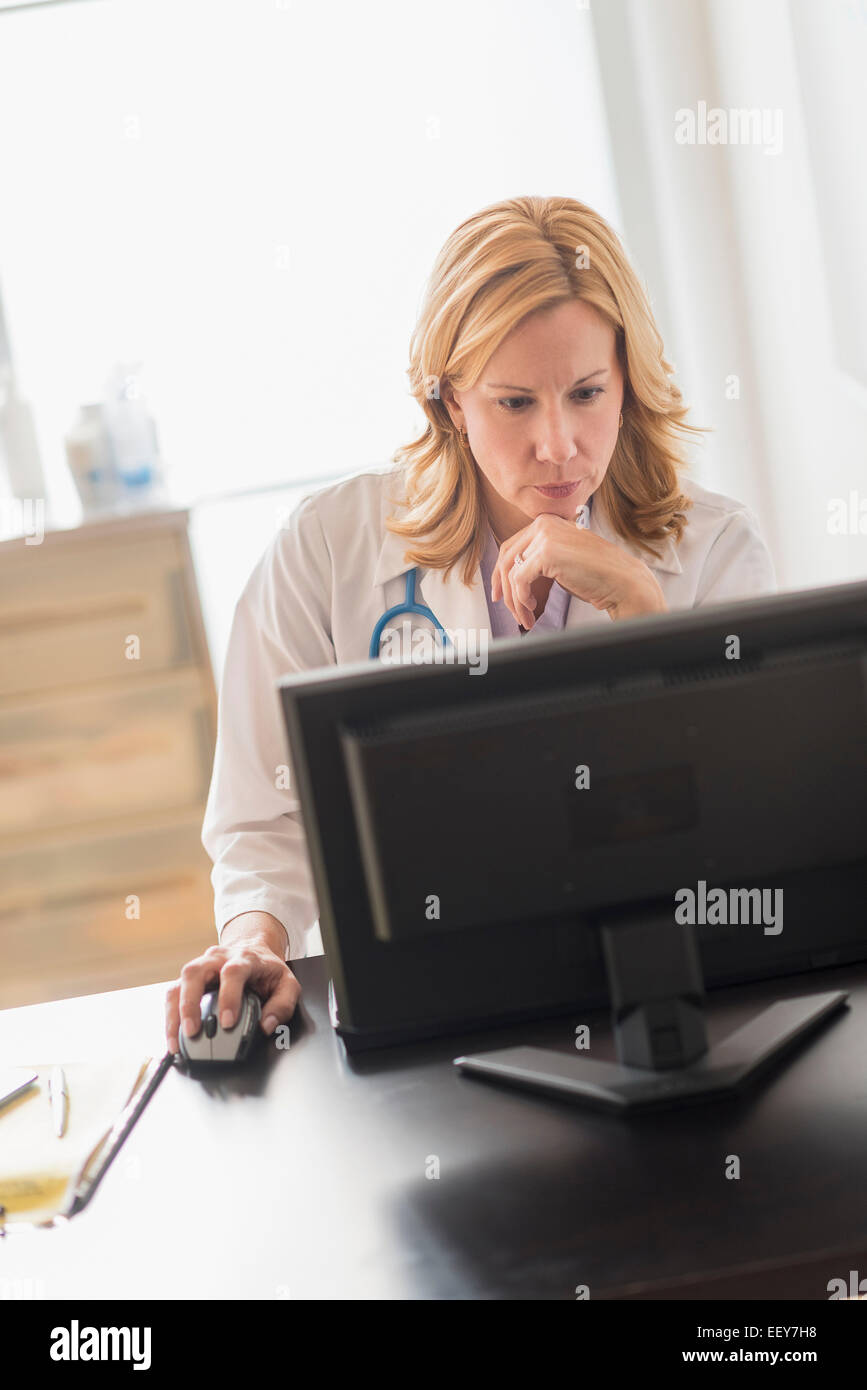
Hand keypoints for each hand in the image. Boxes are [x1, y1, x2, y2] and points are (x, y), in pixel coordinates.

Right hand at [165, 913, 300, 1052]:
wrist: (253, 948)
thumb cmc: (268, 969)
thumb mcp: (287, 984)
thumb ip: (283, 1005)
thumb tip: (267, 1025)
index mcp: (244, 958)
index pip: (232, 972)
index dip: (228, 996)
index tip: (227, 1022)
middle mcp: (217, 959)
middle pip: (195, 972)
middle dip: (190, 1004)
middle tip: (193, 1031)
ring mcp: (200, 967)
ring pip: (178, 983)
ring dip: (174, 1013)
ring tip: (176, 1041)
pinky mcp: (188, 979)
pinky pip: (172, 994)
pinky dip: (169, 1017)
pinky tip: (172, 1036)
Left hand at [490, 513, 666, 626]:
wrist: (622, 581)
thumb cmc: (596, 576)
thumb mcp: (562, 561)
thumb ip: (538, 561)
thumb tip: (510, 578)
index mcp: (547, 522)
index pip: (511, 547)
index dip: (501, 573)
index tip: (499, 594)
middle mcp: (544, 523)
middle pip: (507, 558)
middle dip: (504, 589)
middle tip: (510, 611)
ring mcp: (545, 536)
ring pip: (512, 572)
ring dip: (515, 601)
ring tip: (526, 619)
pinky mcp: (546, 553)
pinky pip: (519, 580)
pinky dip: (522, 599)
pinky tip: (533, 608)